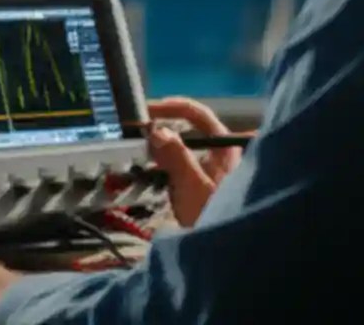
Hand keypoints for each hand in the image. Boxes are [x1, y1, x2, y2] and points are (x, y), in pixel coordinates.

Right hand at [147, 97, 251, 226]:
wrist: (227, 255)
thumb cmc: (215, 217)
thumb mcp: (193, 186)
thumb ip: (174, 156)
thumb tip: (156, 130)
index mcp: (224, 149)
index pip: (200, 116)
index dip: (174, 108)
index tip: (148, 111)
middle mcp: (218, 157)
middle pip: (187, 133)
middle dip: (161, 132)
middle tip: (137, 134)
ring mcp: (208, 175)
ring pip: (179, 153)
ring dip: (158, 153)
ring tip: (137, 156)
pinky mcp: (197, 191)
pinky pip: (176, 172)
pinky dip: (161, 171)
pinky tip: (147, 177)